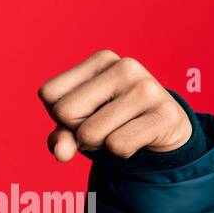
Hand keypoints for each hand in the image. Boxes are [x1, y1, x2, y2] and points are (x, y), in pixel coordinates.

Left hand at [37, 51, 192, 161]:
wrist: (161, 131)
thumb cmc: (110, 123)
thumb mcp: (76, 126)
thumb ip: (60, 137)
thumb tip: (61, 153)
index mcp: (100, 60)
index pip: (49, 94)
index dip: (61, 114)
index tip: (86, 112)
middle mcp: (125, 66)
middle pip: (65, 112)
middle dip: (77, 130)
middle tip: (104, 125)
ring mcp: (147, 88)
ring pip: (89, 133)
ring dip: (99, 144)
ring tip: (121, 130)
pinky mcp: (165, 114)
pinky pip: (117, 146)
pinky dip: (121, 152)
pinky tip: (138, 138)